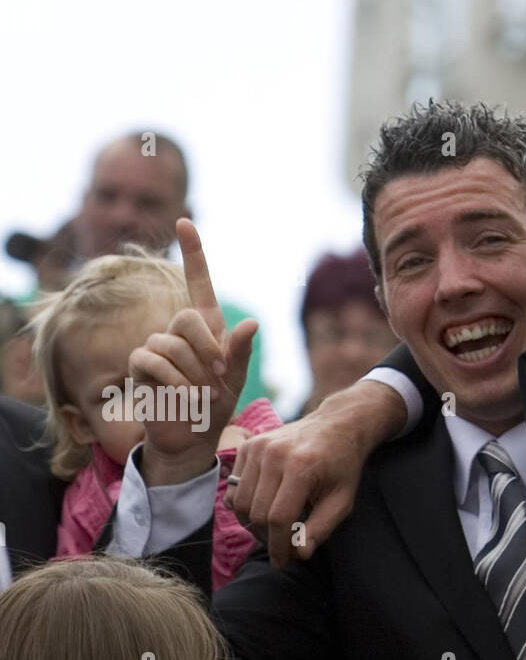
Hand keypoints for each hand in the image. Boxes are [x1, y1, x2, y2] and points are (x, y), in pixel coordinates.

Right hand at [131, 219, 256, 484]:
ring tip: (200, 395)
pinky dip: (173, 382)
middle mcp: (178, 332)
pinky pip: (152, 361)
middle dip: (206, 348)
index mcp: (206, 329)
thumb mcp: (236, 380)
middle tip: (218, 377)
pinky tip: (184, 398)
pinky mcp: (140, 366)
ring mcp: (157, 347)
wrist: (192, 437)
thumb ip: (241, 352)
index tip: (185, 222)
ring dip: (192, 374)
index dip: (193, 254)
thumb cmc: (216, 406)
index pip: (198, 283)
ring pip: (171, 344)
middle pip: (187, 317)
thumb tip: (251, 323)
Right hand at [228, 379, 406, 566]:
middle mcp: (273, 454)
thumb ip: (322, 528)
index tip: (282, 561)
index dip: (279, 546)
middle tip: (282, 547)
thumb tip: (300, 554)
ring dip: (252, 525)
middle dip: (267, 538)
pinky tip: (263, 509)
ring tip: (273, 530)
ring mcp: (256, 448)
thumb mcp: (342, 500)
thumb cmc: (342, 466)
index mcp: (300, 467)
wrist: (336, 425)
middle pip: (256, 513)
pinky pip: (233, 487)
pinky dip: (243, 506)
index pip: (278, 518)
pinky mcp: (247, 447)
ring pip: (240, 503)